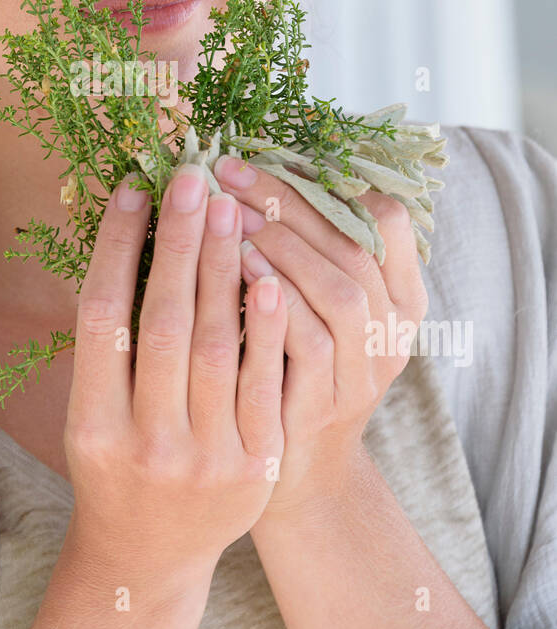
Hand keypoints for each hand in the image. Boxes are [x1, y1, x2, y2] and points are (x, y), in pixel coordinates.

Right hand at [63, 163, 288, 593]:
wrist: (150, 555)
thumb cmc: (114, 464)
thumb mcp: (90, 412)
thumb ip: (109, 343)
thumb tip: (131, 237)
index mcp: (92, 425)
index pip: (103, 316)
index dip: (118, 248)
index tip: (135, 191)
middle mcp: (145, 444)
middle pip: (163, 323)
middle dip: (179, 244)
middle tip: (193, 179)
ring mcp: (205, 459)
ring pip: (216, 347)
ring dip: (224, 270)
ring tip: (230, 210)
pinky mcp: (255, 466)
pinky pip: (263, 382)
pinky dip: (264, 327)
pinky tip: (266, 276)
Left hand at [212, 154, 429, 525]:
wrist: (287, 475)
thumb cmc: (287, 370)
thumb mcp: (311, 308)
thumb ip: (303, 251)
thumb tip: (251, 170)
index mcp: (401, 298)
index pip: (390, 219)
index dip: (329, 182)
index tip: (267, 153)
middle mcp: (392, 334)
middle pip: (355, 246)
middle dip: (288, 201)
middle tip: (228, 171)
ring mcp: (364, 375)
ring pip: (342, 291)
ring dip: (283, 243)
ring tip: (228, 211)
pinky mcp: (325, 407)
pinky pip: (309, 344)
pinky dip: (273, 300)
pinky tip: (233, 268)